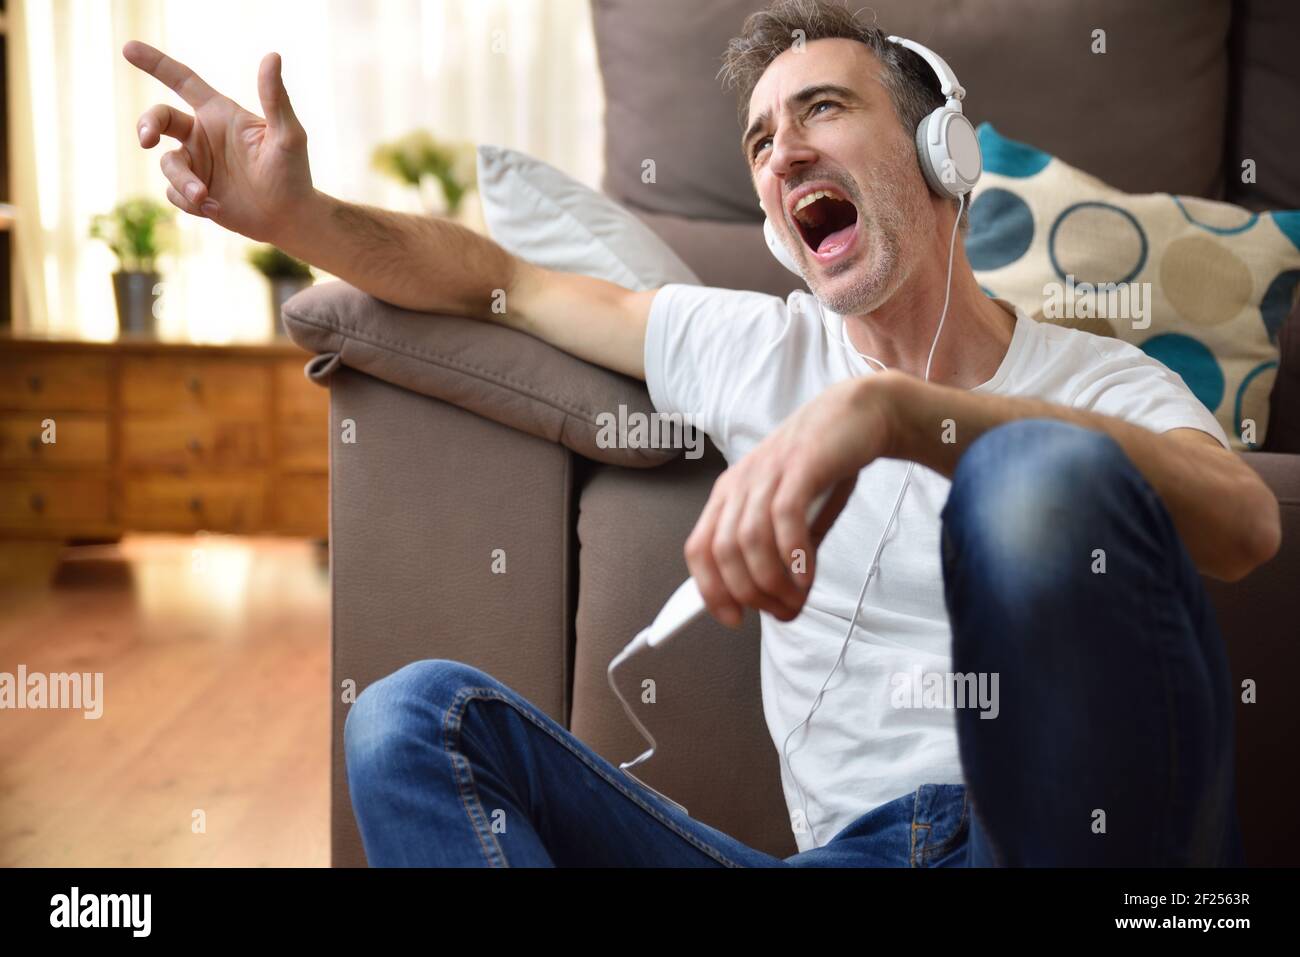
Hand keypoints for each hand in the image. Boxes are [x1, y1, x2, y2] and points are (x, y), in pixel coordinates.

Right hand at [123, 41, 314, 243]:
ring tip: (204, 196)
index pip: (182, 80)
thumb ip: (275, 98)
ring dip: (182, 181)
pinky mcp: (194, 192)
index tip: (128, 48)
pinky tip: (216, 208)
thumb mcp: (287, 135)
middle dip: (147, 125)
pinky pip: (173, 193)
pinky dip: (190, 201)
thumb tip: (273, 55)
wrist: (290, 217)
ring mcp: (197, 164)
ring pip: (167, 164)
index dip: (155, 64)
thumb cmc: (293, 172)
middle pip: (159, 117)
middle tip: (147, 139)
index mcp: (220, 114)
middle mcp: (202, 135)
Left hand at [683, 374, 898, 626]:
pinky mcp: (800, 466)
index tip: (733, 620)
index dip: (710, 590)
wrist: (860, 412)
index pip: (699, 548)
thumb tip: (780, 599)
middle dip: (749, 594)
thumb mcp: (792, 510)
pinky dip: (794, 555)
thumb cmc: (824, 465)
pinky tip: (808, 575)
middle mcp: (740, 483)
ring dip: (772, 581)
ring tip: (797, 599)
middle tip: (782, 612)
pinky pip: (785, 519)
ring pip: (750, 541)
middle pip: (723, 552)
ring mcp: (768, 473)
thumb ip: (781, 549)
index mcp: (729, 494)